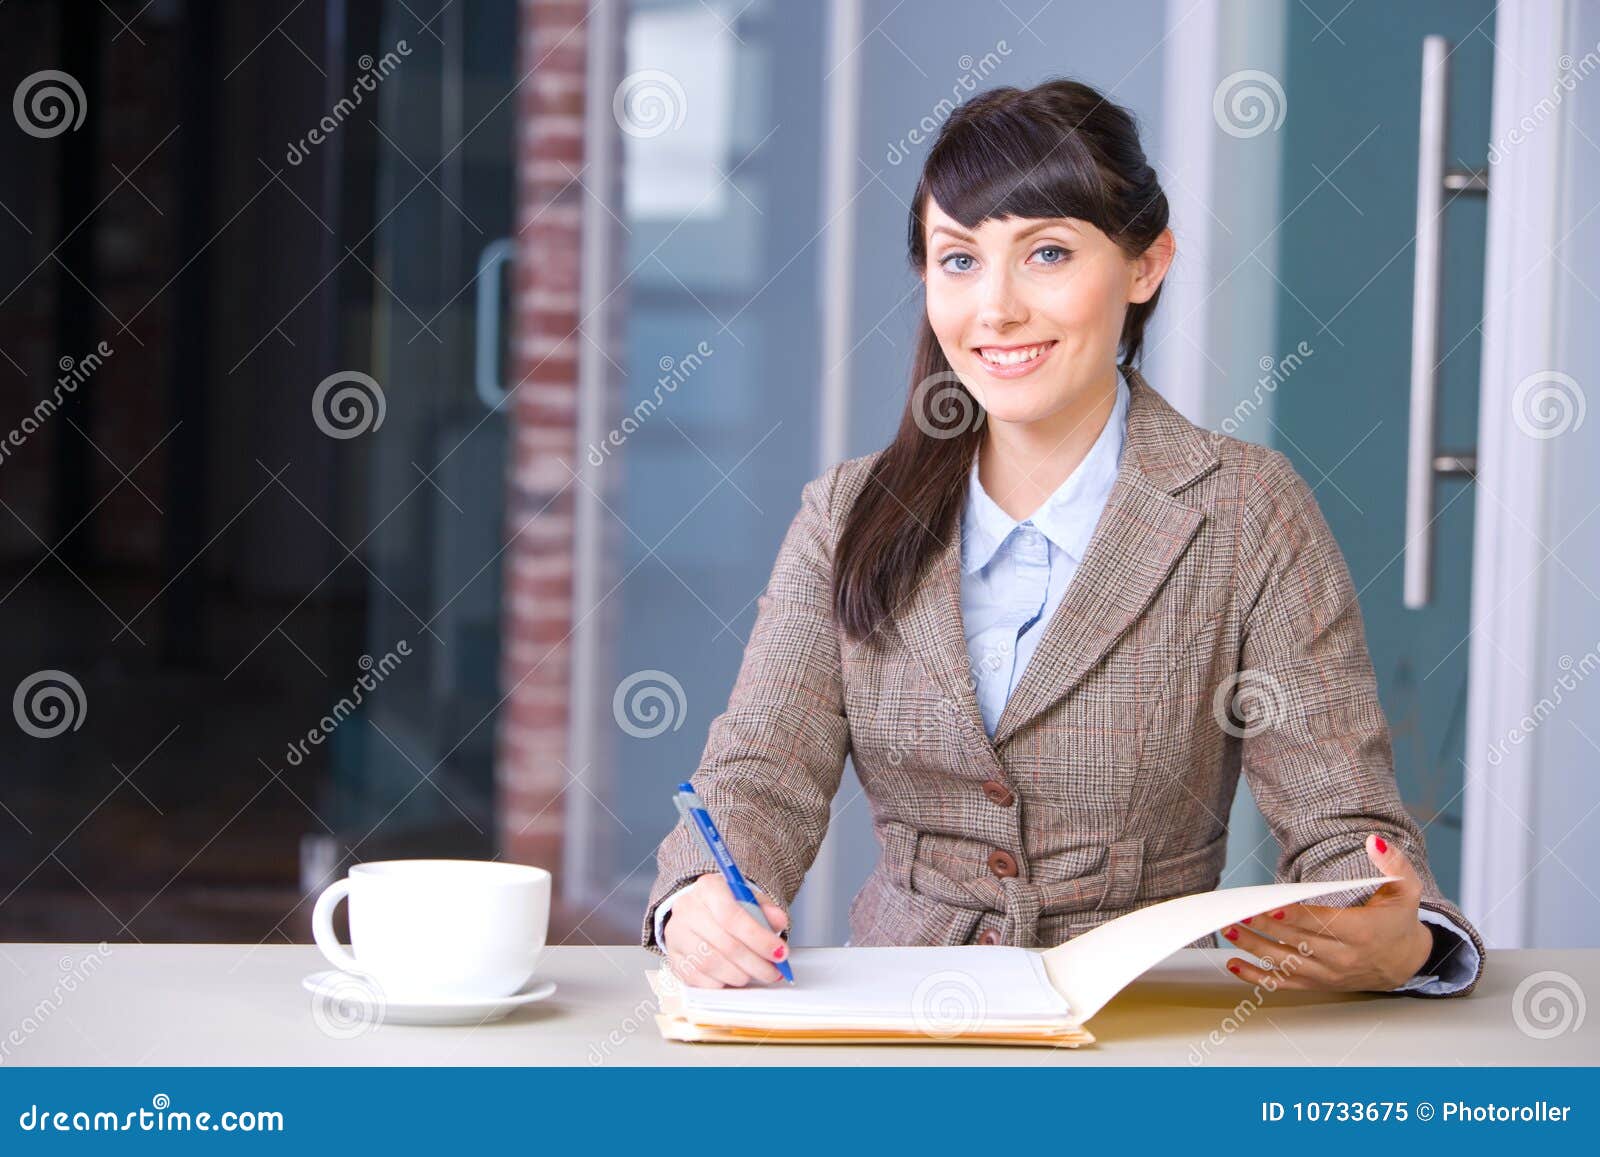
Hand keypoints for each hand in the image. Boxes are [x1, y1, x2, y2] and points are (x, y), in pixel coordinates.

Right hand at [662, 872, 790, 987]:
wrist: (698, 909)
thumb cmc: (726, 904)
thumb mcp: (749, 897)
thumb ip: (766, 909)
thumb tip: (779, 922)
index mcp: (708, 888)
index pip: (732, 917)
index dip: (759, 939)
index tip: (780, 953)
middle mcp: (687, 909)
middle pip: (725, 944)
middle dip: (755, 963)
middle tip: (773, 972)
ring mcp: (676, 935)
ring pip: (711, 964)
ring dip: (740, 975)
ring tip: (755, 973)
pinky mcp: (673, 958)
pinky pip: (698, 979)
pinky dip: (721, 983)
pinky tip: (734, 977)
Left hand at [1221, 833, 1434, 992]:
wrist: (1407, 963)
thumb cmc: (1400, 921)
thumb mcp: (1406, 889)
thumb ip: (1393, 864)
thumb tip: (1375, 841)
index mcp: (1361, 932)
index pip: (1322, 923)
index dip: (1295, 916)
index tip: (1271, 907)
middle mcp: (1342, 957)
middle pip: (1296, 941)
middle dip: (1263, 927)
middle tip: (1236, 912)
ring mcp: (1328, 974)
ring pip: (1285, 962)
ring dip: (1253, 947)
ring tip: (1229, 930)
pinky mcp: (1318, 983)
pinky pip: (1284, 983)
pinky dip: (1257, 976)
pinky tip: (1234, 964)